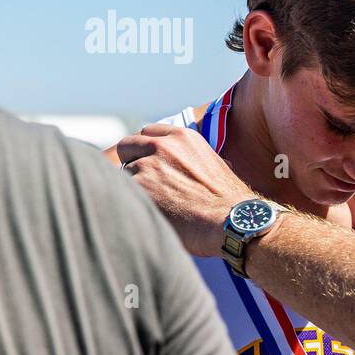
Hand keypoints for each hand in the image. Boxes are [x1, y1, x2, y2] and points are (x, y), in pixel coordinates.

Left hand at [116, 124, 252, 257]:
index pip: (146, 133)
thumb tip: (190, 165)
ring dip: (134, 188)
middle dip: (132, 163)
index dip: (146, 149)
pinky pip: (122, 194)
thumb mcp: (217, 165)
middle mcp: (162, 146)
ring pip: (123, 175)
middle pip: (127, 147)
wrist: (232, 221)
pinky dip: (133, 205)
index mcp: (182, 137)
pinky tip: (152, 215)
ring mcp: (146, 166)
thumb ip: (193, 158)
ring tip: (157, 207)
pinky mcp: (137, 188)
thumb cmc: (229, 200)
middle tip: (146, 185)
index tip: (150, 163)